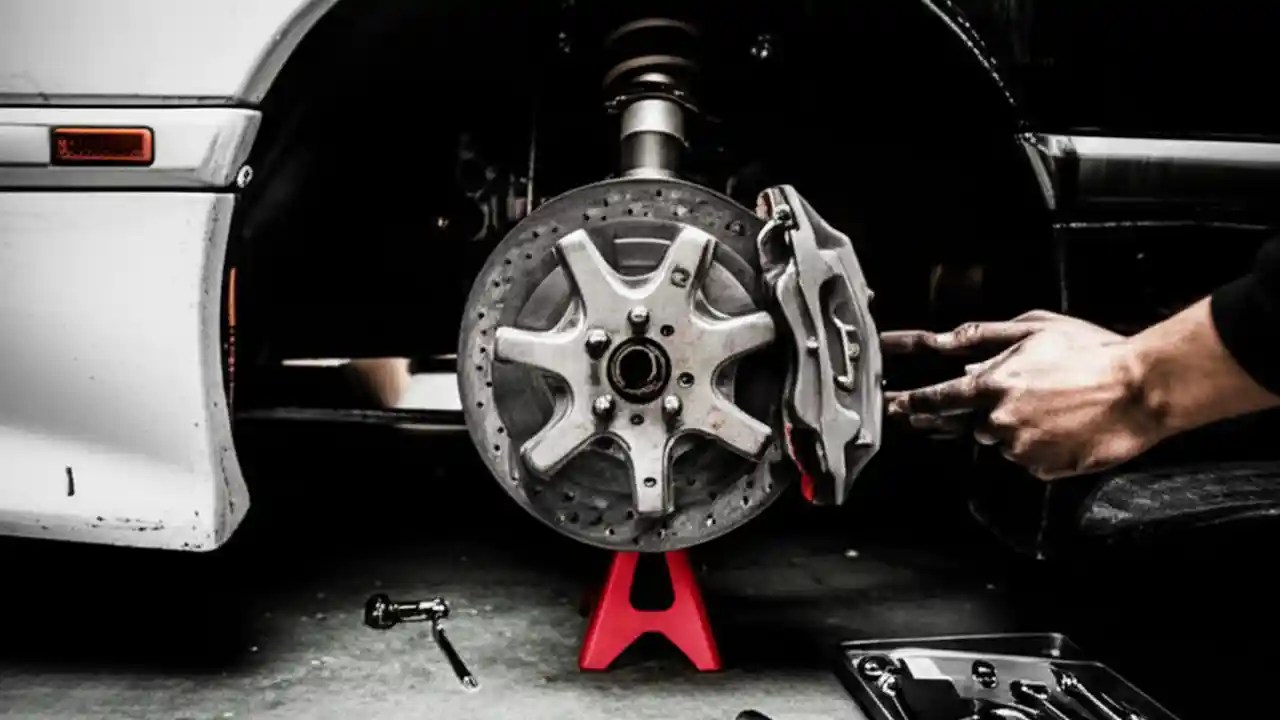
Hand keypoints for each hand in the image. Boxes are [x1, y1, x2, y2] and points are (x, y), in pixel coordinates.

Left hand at [882, 311, 1166, 479]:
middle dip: (989, 412)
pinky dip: (1040, 446)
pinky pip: (1028, 459)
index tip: (896, 408)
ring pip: (1002, 442)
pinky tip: (1067, 426)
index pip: (937, 400)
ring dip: (1018, 429)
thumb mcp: (1035, 328)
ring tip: (1058, 407)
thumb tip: (960, 361)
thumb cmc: (1090, 352)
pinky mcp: (1042, 469)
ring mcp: (1020, 449)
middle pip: (973, 424)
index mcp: (992, 385)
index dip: (913, 404)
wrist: (1140, 389)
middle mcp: (999, 421)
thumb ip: (988, 341)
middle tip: (1030, 396)